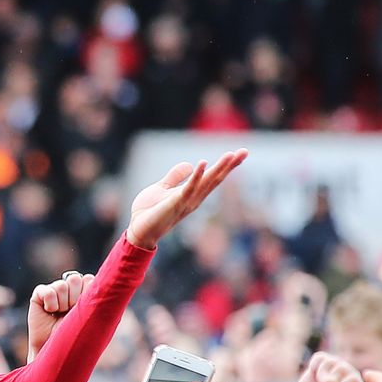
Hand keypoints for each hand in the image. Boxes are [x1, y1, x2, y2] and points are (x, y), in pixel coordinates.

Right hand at [27, 272, 93, 360]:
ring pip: (61, 285)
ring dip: (62, 304)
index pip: (88, 279)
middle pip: (75, 279)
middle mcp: (69, 290)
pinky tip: (49, 312)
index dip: (87, 294)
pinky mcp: (38, 295)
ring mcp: (53, 291)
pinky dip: (50, 303)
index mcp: (84, 292)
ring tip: (59, 315)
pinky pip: (47, 290)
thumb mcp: (93, 316)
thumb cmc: (76, 336)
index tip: (84, 310)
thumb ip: (98, 296)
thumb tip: (96, 278)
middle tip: (70, 314)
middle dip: (75, 299)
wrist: (55, 351)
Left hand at [124, 149, 246, 249]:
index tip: (240, 153)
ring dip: (219, 169)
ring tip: (231, 155)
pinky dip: (196, 176)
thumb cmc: (148, 212)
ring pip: (206, 183)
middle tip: (245, 151)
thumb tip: (189, 164)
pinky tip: (202, 163)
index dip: (226, 166)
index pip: (212, 177)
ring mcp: (186, 202)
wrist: (137, 230)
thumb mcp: (162, 189)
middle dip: (229, 165)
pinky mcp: (174, 204)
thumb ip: (174, 177)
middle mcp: (193, 199)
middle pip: (214, 179)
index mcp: (191, 194)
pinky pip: (188, 188)